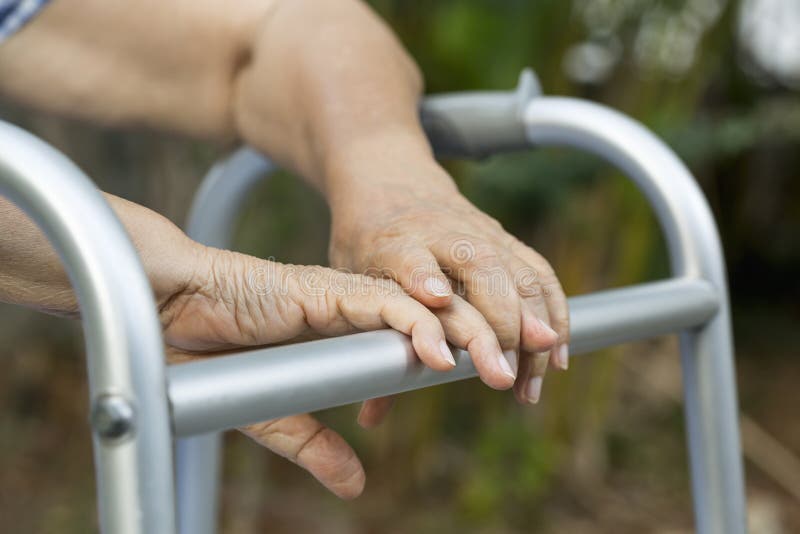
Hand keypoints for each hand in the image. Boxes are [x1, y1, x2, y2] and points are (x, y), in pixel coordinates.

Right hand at [159, 245, 509, 497]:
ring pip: (417, 307)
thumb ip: (316, 444)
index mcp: (348, 334)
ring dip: (459, 336)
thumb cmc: (217, 357)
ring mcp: (342, 297)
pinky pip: (380, 302)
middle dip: (477, 346)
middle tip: (513, 378)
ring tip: (494, 366)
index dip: (457, 354)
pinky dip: (412, 322)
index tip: (491, 378)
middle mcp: (354, 310)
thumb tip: (355, 483)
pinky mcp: (323, 290)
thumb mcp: (278, 417)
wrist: (170, 313)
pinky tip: (438, 349)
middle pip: (431, 320)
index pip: (417, 339)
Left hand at [327, 150, 569, 420]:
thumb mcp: (353, 283)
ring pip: (516, 271)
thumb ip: (370, 342)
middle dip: (498, 320)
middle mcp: (439, 234)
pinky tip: (557, 353)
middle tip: (503, 373)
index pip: (409, 259)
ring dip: (533, 327)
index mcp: (392, 244)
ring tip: (535, 379)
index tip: (437, 301)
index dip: (423, 277)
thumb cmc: (368, 245)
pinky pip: (539, 272)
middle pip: (478, 268)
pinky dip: (554, 313)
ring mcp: (477, 232)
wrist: (392, 184)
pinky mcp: (503, 236)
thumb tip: (370, 416)